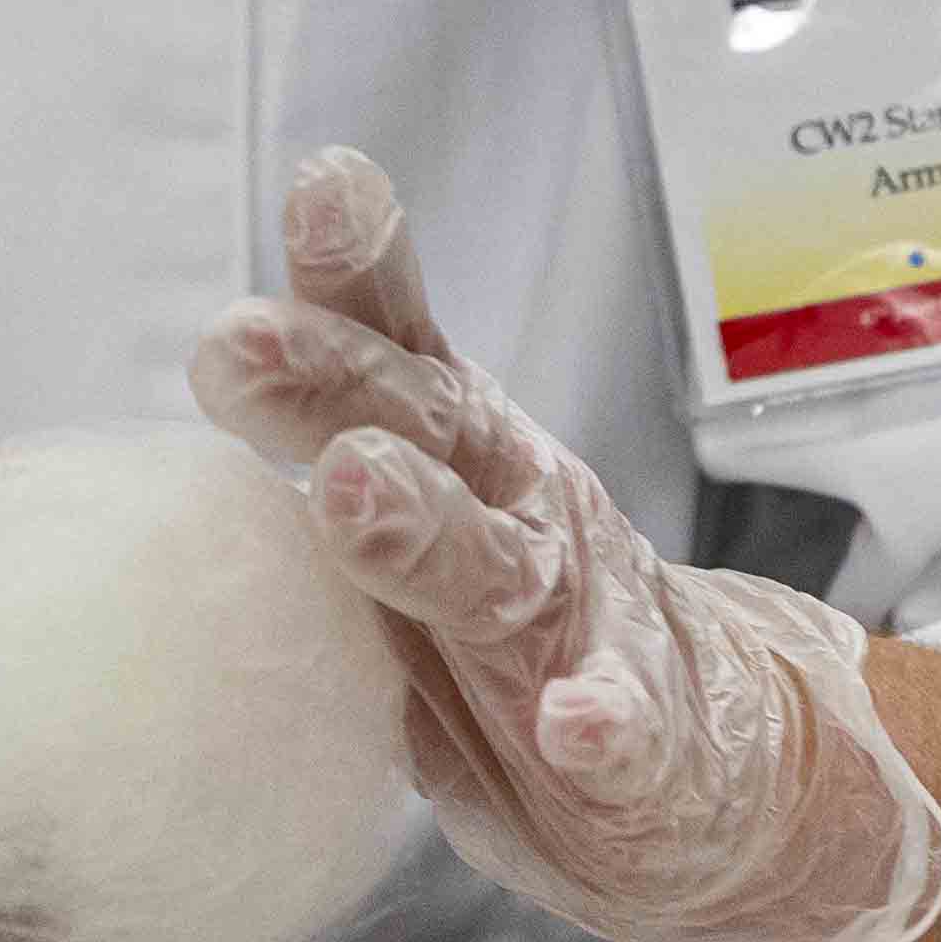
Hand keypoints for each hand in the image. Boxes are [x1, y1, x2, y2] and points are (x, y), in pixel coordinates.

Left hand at [191, 148, 940, 941]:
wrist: (722, 756)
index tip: (316, 185)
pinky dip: (601, 721)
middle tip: (236, 342)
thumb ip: (343, 423)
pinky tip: (577, 726)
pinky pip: (625, 728)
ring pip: (496, 568)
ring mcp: (584, 623)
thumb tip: (218, 345)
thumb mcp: (435, 498)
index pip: (394, 343)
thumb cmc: (530, 614)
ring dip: (423, 530)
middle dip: (331, 380)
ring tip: (353, 491)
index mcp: (459, 448)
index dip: (351, 266)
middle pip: (425, 428)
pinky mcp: (646, 743)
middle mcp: (518, 509)